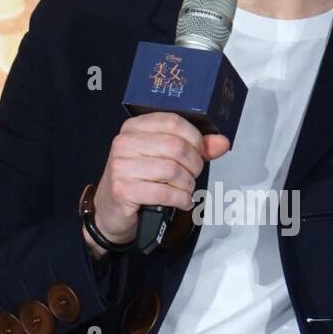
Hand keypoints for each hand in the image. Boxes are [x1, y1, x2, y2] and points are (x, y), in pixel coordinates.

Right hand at [90, 112, 229, 245]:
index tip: (200, 153)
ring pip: (172, 170)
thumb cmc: (139, 181)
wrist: (110, 211)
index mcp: (134, 128)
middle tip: (192, 176)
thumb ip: (194, 148)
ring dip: (187, 185)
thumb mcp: (164, 158)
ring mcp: (121, 166)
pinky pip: (164, 192)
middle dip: (194, 165)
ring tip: (185, 190)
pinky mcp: (123, 189)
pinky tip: (181, 201)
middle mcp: (124, 143)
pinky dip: (180, 199)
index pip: (174, 122)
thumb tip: (221, 142)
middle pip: (176, 147)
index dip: (195, 139)